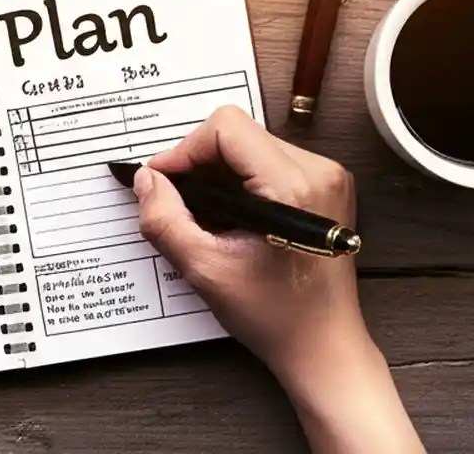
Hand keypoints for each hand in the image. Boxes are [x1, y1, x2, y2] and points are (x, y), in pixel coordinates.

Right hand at [132, 105, 422, 452]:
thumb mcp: (206, 270)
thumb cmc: (276, 316)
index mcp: (293, 187)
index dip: (185, 150)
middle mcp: (318, 171)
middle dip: (200, 163)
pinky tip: (231, 216)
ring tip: (207, 214)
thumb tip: (146, 181)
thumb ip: (166, 220)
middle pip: (238, 133)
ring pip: (251, 144)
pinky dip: (241, 180)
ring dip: (219, 172)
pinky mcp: (326, 186)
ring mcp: (327, 177)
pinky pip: (269, 161)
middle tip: (181, 203)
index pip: (226, 128)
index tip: (164, 182)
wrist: (324, 345)